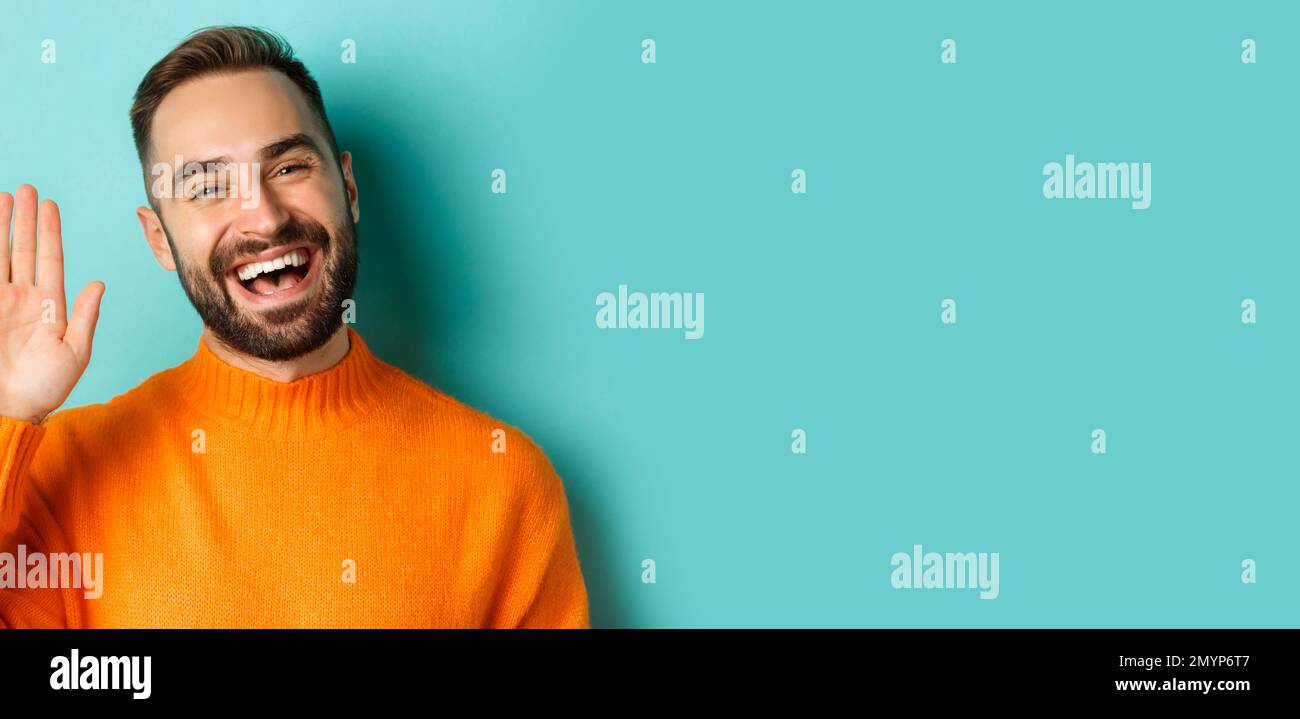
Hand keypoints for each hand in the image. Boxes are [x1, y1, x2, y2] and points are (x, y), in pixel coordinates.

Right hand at [0, 185, 104, 424]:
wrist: (13, 407)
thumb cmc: (46, 386)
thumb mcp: (75, 351)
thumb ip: (86, 316)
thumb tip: (99, 283)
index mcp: (49, 304)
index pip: (49, 258)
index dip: (50, 232)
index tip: (49, 205)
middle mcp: (23, 297)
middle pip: (23, 248)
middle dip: (24, 219)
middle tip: (24, 187)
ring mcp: (0, 301)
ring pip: (0, 254)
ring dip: (1, 227)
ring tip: (2, 197)